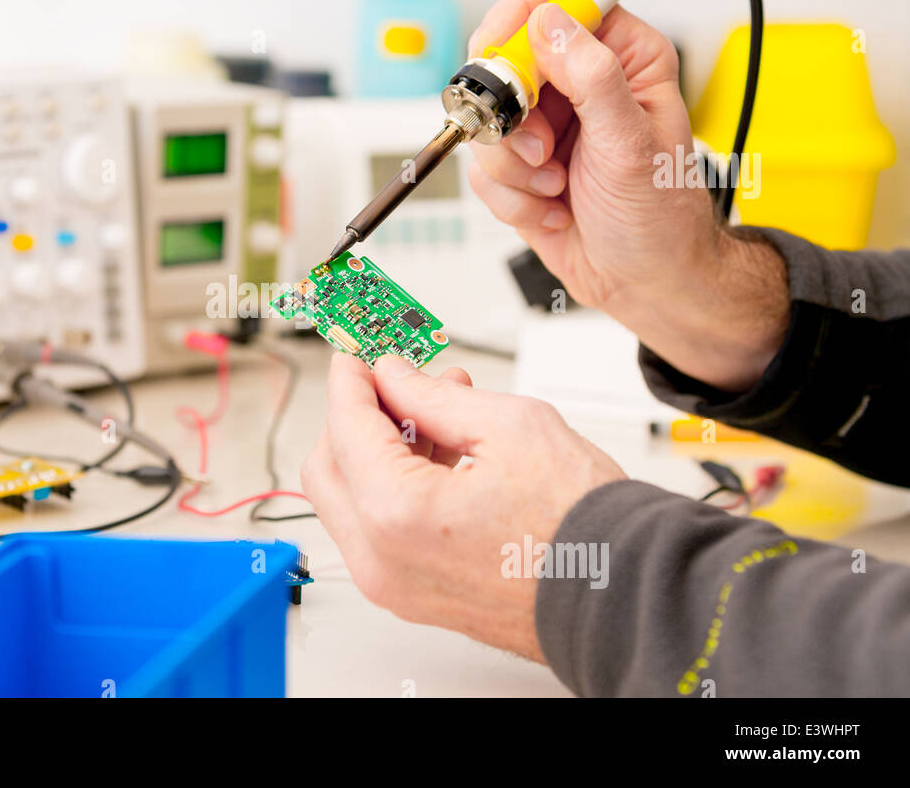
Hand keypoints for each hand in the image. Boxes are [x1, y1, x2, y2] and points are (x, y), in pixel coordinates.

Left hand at [300, 353, 624, 660]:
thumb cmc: (583, 527)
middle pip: (328, 467)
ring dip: (376, 450)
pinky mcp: (413, 597)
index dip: (350, 379)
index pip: (345, 426)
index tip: (356, 355)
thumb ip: (432, 396)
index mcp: (395, 513)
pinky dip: (393, 487)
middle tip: (393, 382)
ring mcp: (394, 587)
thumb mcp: (509, 426)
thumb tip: (394, 376)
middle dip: (354, 416)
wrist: (623, 597)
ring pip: (350, 501)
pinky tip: (440, 453)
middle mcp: (381, 559)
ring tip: (437, 411)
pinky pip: (379, 532)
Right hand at [467, 0, 787, 390]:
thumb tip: (549, 23)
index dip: (518, 21)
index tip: (502, 59)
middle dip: (512, 117)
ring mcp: (545, 126)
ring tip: (555, 188)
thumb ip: (592, 77)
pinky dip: (510, 198)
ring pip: (486, 121)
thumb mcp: (631, 141)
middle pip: (504, 62)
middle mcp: (578, 84)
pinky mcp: (520, 165)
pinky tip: (551, 209)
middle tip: (541, 148)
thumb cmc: (659, 217)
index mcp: (619, 57)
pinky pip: (482, 166)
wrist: (645, 282)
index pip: (557, 1)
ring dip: (514, 167)